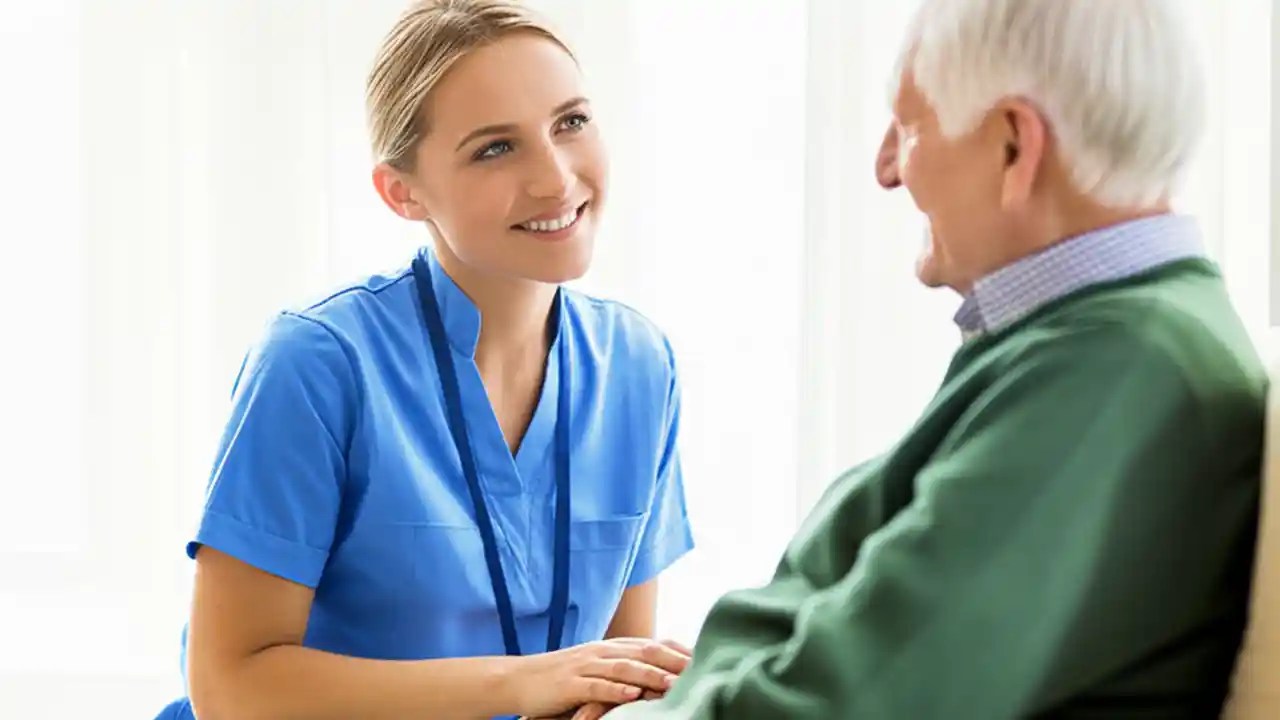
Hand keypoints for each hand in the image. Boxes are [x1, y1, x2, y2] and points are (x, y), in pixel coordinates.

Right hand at [509, 638, 689, 718]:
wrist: (519, 679)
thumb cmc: (562, 678)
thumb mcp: (595, 668)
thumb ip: (623, 669)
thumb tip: (656, 675)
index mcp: (610, 647)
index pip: (651, 643)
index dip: (676, 650)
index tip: (703, 656)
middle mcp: (601, 652)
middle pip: (642, 652)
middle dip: (672, 661)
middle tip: (699, 669)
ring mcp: (585, 666)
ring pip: (623, 668)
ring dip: (649, 676)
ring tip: (673, 683)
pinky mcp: (570, 684)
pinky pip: (595, 686)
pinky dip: (614, 691)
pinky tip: (632, 696)